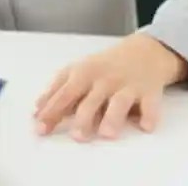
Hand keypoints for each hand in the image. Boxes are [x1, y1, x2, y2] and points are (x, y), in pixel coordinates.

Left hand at [33, 33, 187, 141]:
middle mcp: (104, 80)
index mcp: (83, 74)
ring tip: (107, 134)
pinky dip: (149, 116)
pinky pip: (150, 105)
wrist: (143, 52)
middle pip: (91, 100)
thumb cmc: (104, 66)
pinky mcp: (149, 92)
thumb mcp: (77, 72)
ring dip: (113, 118)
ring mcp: (127, 86)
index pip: (64, 94)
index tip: (41, 128)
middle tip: (76, 137)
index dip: (52, 111)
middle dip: (83, 118)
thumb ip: (57, 90)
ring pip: (119, 102)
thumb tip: (37, 110)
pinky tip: (145, 126)